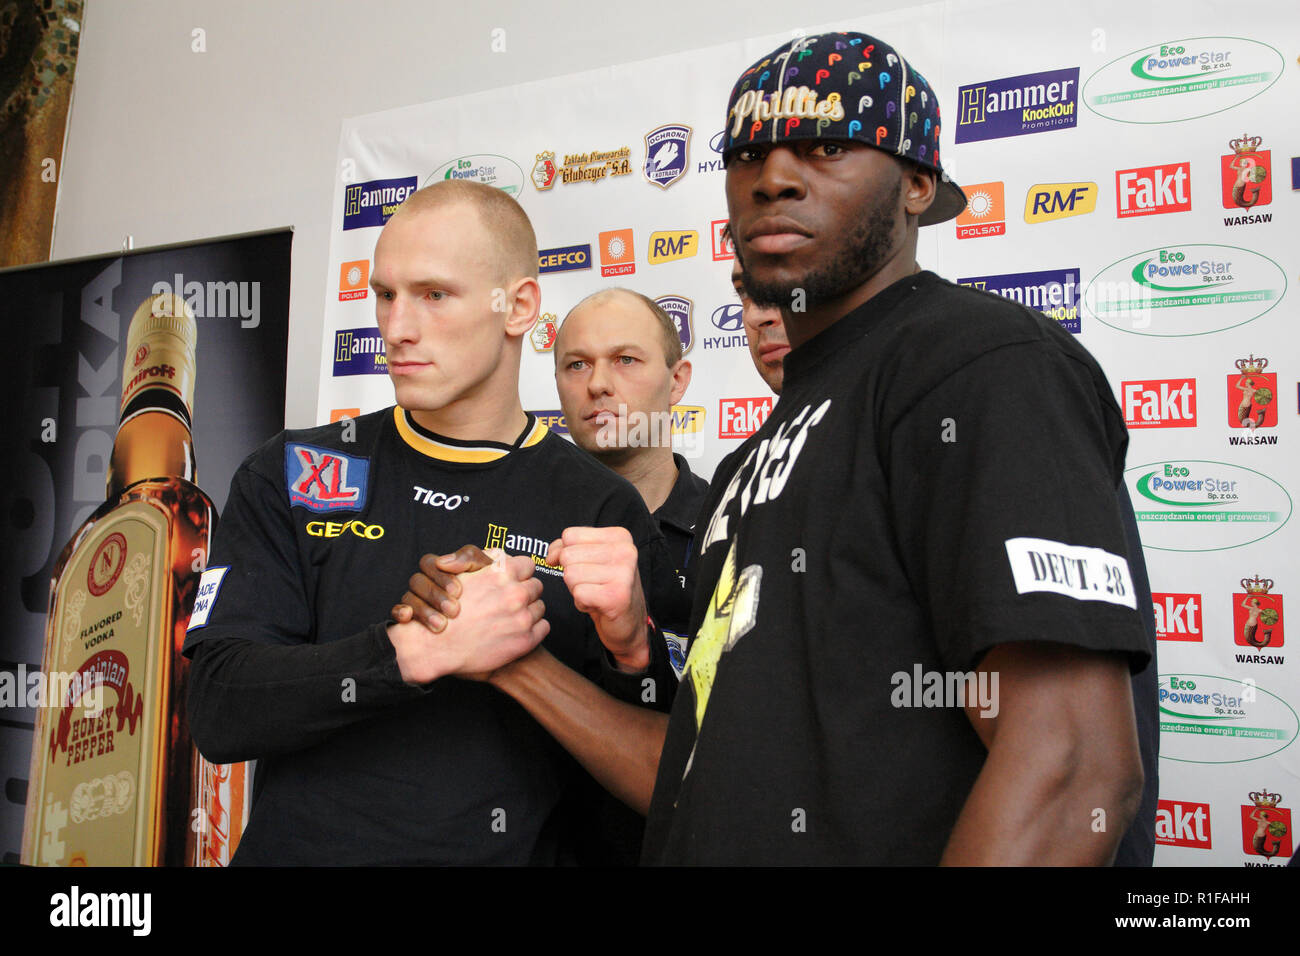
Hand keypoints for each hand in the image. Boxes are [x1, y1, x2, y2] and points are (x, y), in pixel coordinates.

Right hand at [388, 551, 547, 684]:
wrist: (436, 647)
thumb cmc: (446, 608)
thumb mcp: (461, 573)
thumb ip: (481, 558)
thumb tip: (498, 555)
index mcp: (503, 571)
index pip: (528, 565)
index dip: (517, 574)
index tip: (507, 583)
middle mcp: (517, 592)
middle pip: (536, 586)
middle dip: (524, 592)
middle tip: (506, 602)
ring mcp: (523, 617)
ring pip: (540, 606)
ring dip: (528, 610)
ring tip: (507, 618)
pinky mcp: (526, 640)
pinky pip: (543, 627)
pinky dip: (533, 629)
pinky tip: (513, 632)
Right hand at [391, 545, 494, 631]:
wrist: (492, 627)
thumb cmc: (490, 596)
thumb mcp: (488, 573)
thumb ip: (471, 559)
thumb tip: (444, 562)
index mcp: (441, 570)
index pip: (430, 563)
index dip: (441, 575)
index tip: (458, 591)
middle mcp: (426, 584)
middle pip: (417, 580)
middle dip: (435, 595)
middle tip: (454, 611)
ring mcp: (415, 601)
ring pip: (408, 597)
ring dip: (423, 609)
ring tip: (441, 625)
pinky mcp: (407, 620)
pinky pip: (395, 612)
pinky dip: (400, 612)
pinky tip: (408, 618)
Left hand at [548, 527, 648, 671]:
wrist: (628, 623)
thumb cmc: (606, 588)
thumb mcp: (589, 559)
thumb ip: (567, 548)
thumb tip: (551, 557)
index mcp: (620, 536)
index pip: (570, 535)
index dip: (564, 553)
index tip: (582, 566)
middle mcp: (625, 551)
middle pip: (568, 556)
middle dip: (571, 574)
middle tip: (593, 584)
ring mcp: (623, 573)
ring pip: (570, 575)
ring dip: (576, 589)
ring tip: (596, 593)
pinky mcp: (616, 596)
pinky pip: (578, 593)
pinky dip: (581, 603)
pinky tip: (598, 605)